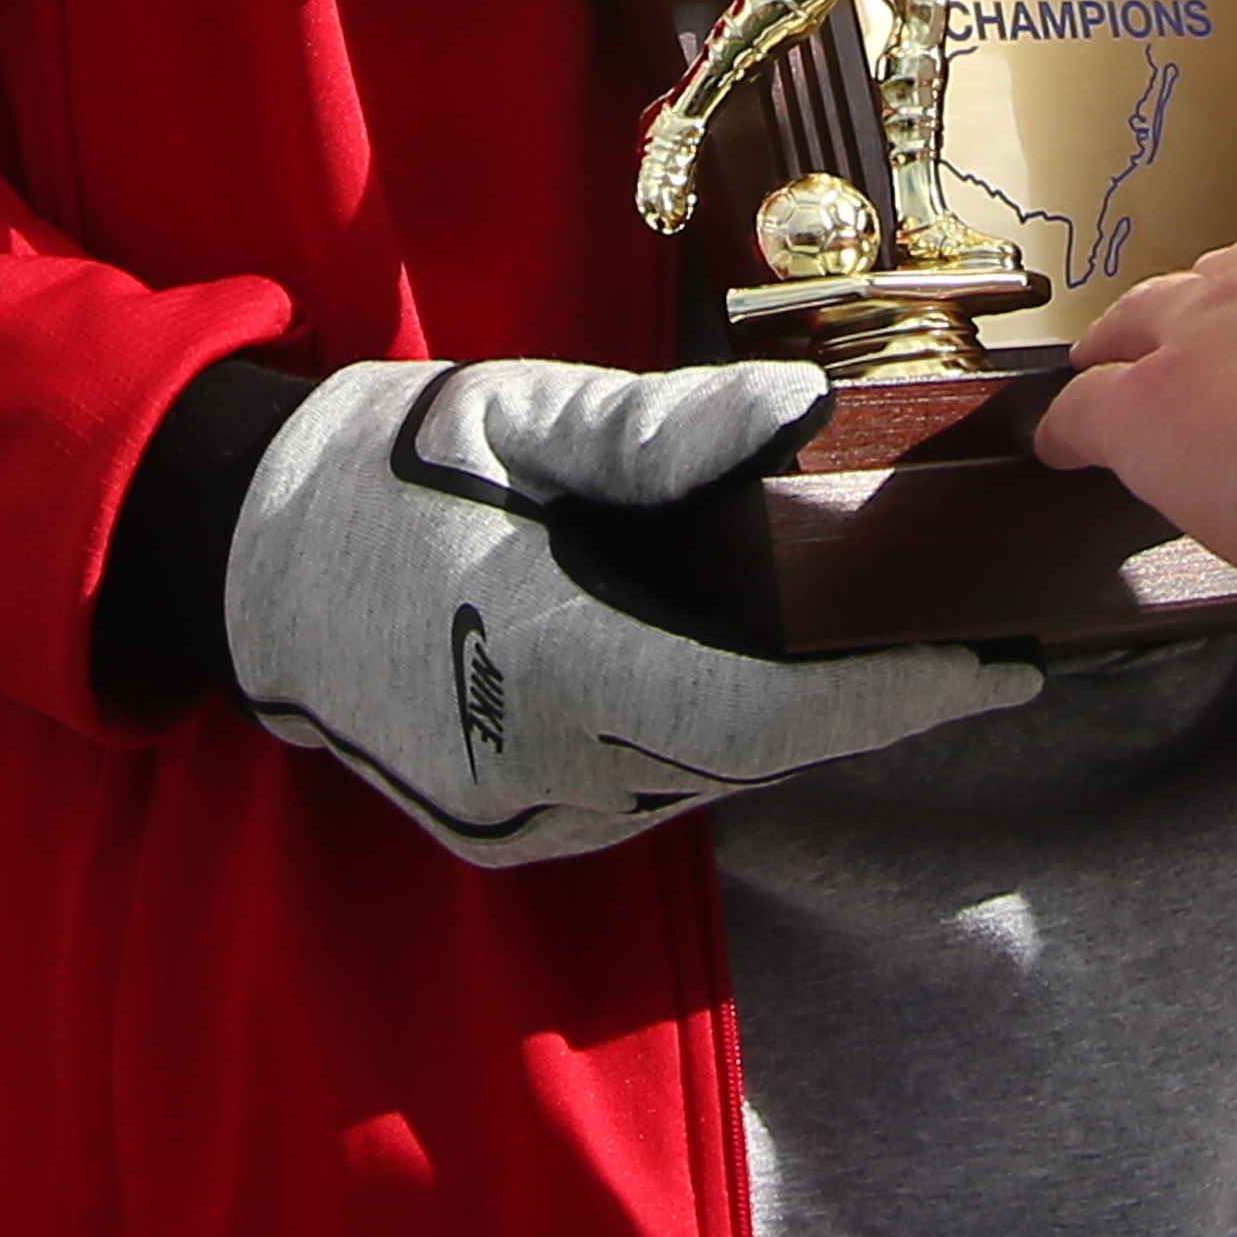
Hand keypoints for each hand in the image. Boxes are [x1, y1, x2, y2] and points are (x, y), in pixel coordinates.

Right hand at [224, 356, 1039, 865]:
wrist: (239, 556)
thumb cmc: (377, 466)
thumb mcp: (511, 416)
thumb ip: (654, 427)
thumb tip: (798, 408)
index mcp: (542, 659)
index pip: (762, 712)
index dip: (890, 699)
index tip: (997, 667)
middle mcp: (539, 768)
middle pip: (752, 756)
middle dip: (872, 706)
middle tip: (978, 641)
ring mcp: (520, 816)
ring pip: (706, 780)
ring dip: (801, 724)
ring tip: (896, 648)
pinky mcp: (509, 827)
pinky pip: (651, 788)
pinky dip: (721, 736)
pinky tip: (767, 671)